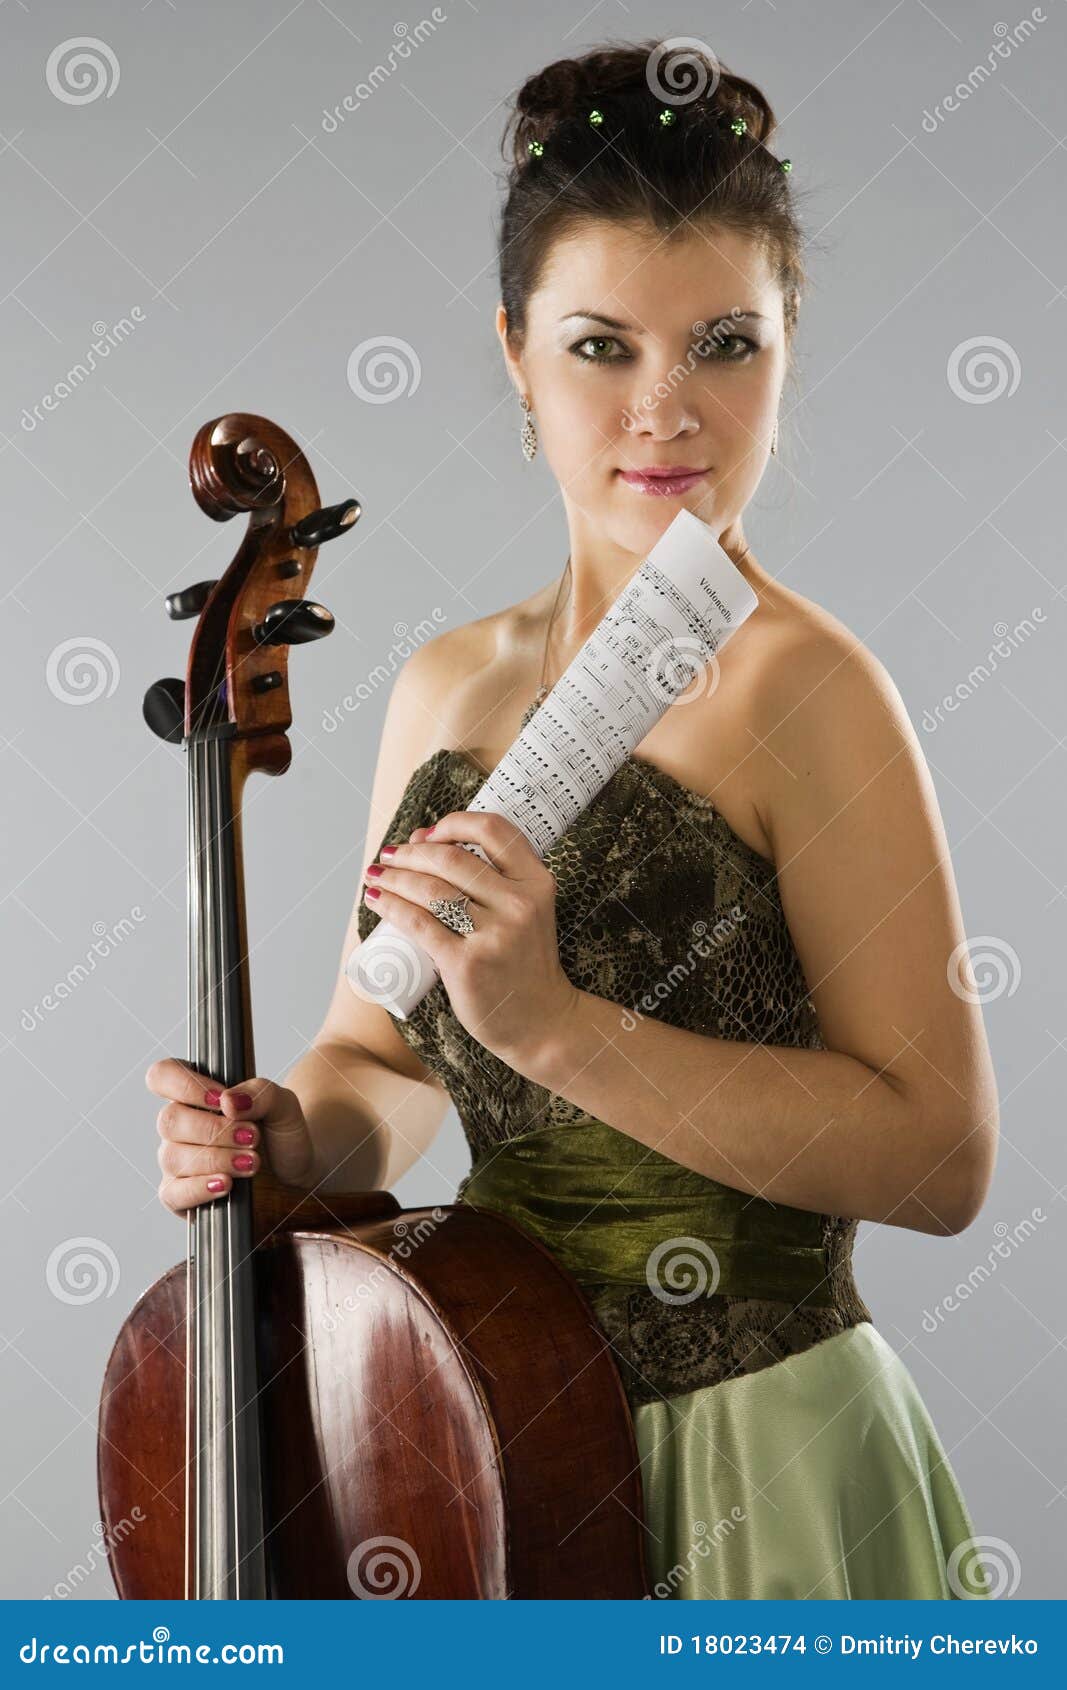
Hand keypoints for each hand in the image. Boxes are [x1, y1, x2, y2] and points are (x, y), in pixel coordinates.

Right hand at [147, 1058, 315, 1217]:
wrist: (296, 1173)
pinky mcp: (180, 1195)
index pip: (162, 1076)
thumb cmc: (281, 1135)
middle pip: (169, 1120)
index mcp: (196, 1094)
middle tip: (252, 1137)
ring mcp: (177, 1161)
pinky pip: (172, 1193)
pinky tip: (225, 1184)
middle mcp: (181, 1126)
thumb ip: (261, 1093)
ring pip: (172, 1156)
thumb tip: (228, 1101)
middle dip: (214, 1130)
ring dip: (216, 1158)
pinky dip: (199, 1188)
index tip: (219, 1098)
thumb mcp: (284, 1106)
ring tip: (252, 1162)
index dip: (183, 1084)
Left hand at [362, 811, 579, 1069]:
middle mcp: (520, 903)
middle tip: (390, 856)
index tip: (427, 832)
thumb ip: (490, 878)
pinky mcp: (467, 964)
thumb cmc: (524, 961)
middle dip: (411, 852)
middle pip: (451, 858)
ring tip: (377, 875)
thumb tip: (420, 839)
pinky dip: (391, 906)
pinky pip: (419, 924)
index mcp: (537, 882)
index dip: (453, 822)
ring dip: (395, 876)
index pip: (493, 828)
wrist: (542, 1020)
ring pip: (431, 888)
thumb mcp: (525, 911)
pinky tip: (377, 899)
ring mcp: (494, 934)